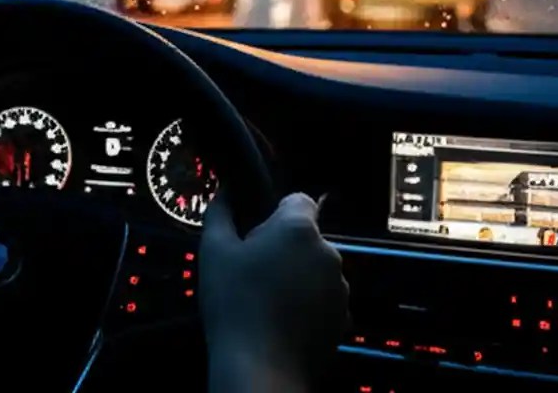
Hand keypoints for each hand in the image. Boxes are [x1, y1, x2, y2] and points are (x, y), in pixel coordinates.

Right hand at [199, 192, 348, 387]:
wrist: (261, 367)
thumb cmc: (233, 301)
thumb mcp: (214, 251)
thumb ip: (220, 213)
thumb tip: (225, 191)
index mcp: (298, 229)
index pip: (298, 200)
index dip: (276, 212)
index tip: (256, 236)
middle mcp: (328, 253)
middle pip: (307, 238)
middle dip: (285, 248)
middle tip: (254, 272)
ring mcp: (340, 288)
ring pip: (316, 270)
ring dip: (298, 277)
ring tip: (267, 302)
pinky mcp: (344, 319)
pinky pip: (324, 301)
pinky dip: (309, 306)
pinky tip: (284, 322)